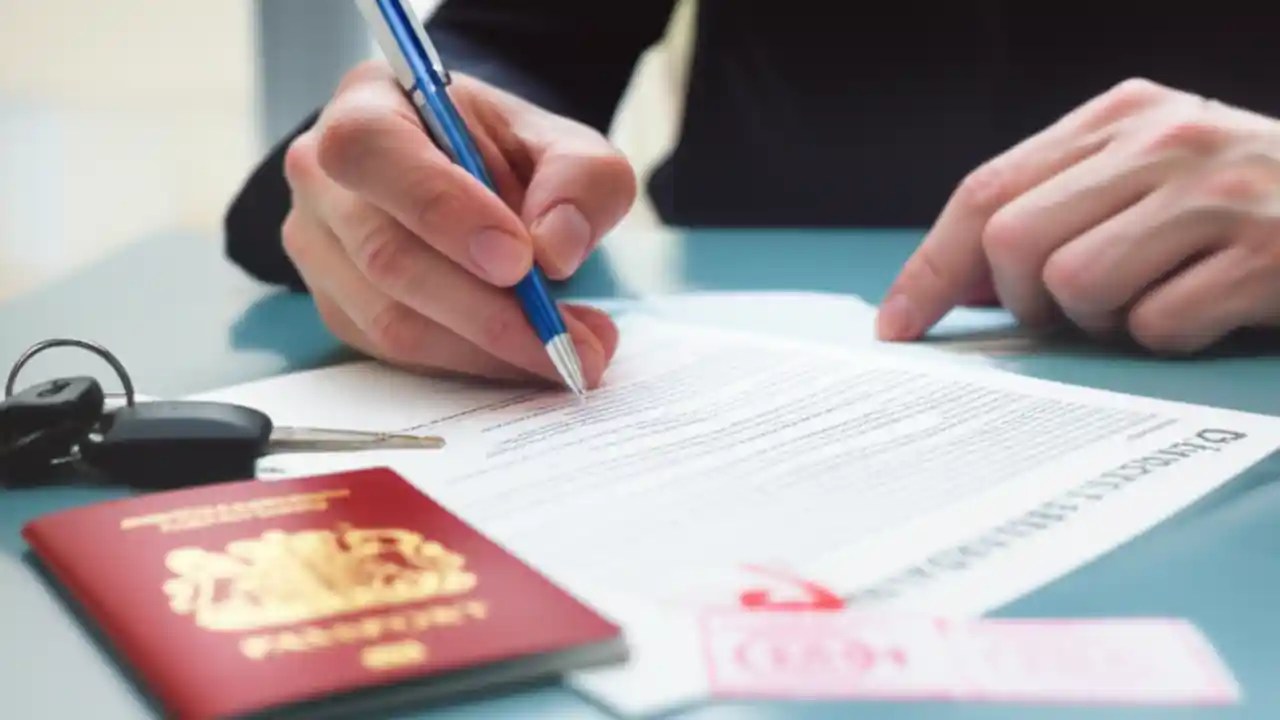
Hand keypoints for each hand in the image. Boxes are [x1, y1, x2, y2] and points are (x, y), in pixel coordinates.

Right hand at [281, 61, 635, 386]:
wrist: (471, 179)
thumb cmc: (507, 153)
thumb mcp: (565, 143)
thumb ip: (579, 179)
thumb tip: (556, 249)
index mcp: (367, 105)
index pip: (373, 151)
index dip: (443, 210)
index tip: (519, 259)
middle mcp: (323, 178)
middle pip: (386, 255)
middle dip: (488, 309)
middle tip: (570, 336)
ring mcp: (319, 249)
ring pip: (393, 320)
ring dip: (489, 348)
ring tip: (570, 349)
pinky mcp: (338, 308)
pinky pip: (399, 354)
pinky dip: (472, 362)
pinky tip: (528, 355)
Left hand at [877, 78, 1279, 352]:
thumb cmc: (1246, 206)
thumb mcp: (1148, 180)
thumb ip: (1057, 211)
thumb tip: (959, 282)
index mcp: (1121, 115)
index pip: (987, 191)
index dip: (931, 265)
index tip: (897, 325)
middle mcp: (1164, 139)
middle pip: (1014, 240)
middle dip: (1023, 300)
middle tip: (1069, 314)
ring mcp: (1219, 191)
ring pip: (1077, 283)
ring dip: (1102, 321)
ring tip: (1156, 300)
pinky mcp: (1267, 252)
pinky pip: (1158, 324)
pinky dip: (1169, 338)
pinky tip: (1211, 312)